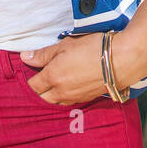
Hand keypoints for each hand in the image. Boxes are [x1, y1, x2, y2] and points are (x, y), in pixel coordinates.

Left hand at [20, 30, 146, 105]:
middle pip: (41, 98)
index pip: (32, 85)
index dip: (28, 78)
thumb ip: (44, 54)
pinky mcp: (86, 99)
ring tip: (53, 83)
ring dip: (51, 95)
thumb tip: (24, 57)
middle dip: (38, 90)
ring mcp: (74, 97)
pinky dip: (64, 96)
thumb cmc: (93, 47)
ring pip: (55, 102)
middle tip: (40, 78)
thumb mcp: (65, 45)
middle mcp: (61, 91)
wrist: (122, 59)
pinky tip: (69, 86)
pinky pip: (69, 102)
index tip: (30, 71)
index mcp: (53, 76)